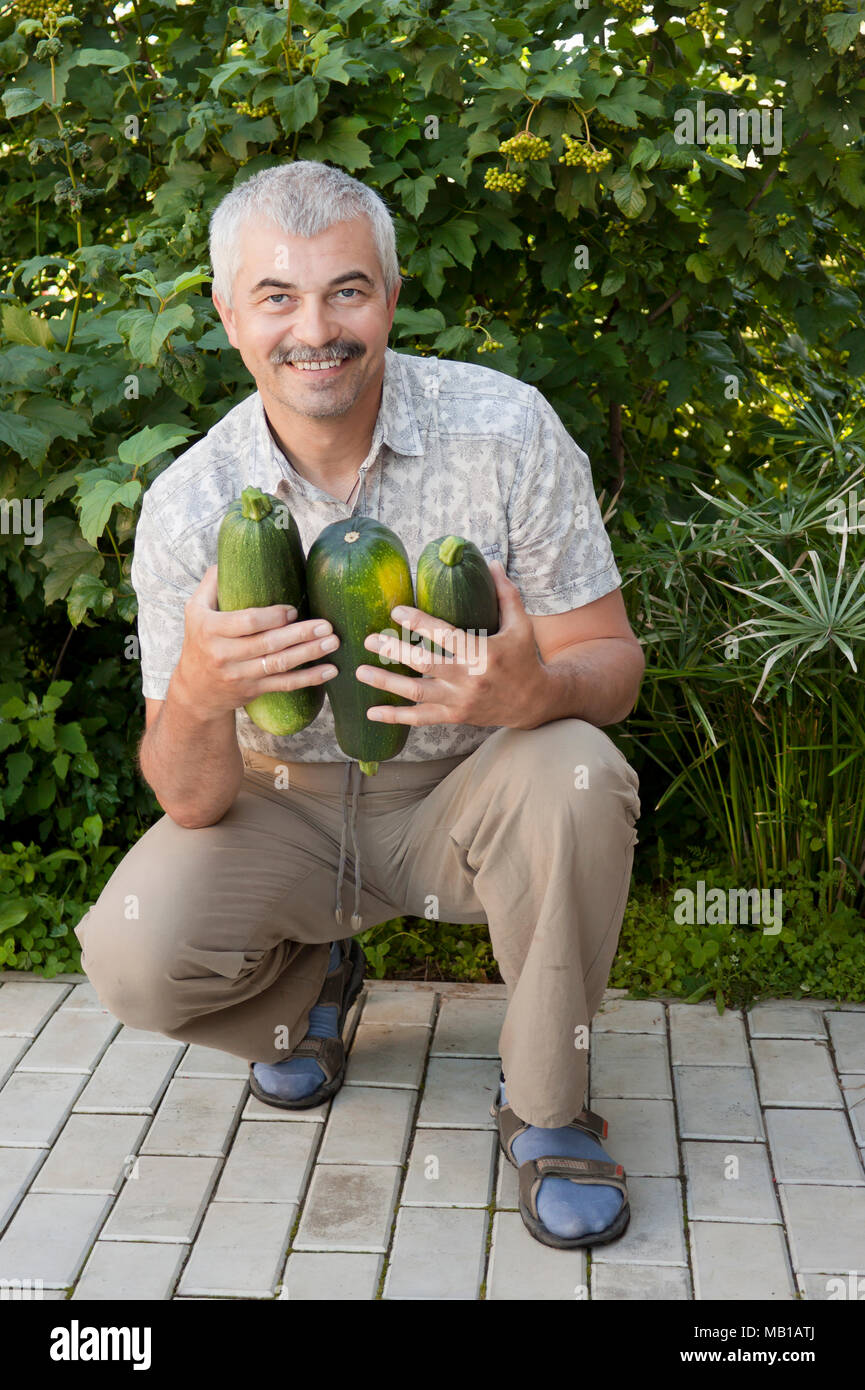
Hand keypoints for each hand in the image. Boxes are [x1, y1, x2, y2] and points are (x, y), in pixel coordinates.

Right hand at [173, 566, 340, 719]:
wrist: (196, 689)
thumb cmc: (200, 641)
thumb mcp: (195, 610)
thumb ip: (211, 584)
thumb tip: (229, 559)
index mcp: (211, 629)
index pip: (248, 622)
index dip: (273, 617)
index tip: (293, 610)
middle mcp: (225, 654)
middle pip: (268, 644)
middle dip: (300, 634)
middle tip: (327, 625)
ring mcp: (240, 675)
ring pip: (279, 664)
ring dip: (309, 653)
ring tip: (332, 642)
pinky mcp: (254, 689)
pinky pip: (284, 685)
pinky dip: (309, 679)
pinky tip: (329, 671)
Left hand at [356, 560, 548, 728]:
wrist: (533, 702)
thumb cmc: (524, 658)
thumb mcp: (521, 625)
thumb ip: (505, 594)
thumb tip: (492, 563)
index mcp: (483, 653)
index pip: (445, 636)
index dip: (419, 623)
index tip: (396, 612)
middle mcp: (469, 679)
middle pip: (424, 664)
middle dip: (394, 651)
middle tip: (369, 640)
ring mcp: (460, 701)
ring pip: (417, 693)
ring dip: (386, 683)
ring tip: (360, 672)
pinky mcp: (455, 717)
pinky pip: (421, 718)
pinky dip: (395, 717)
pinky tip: (371, 712)